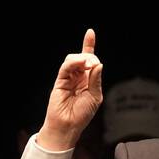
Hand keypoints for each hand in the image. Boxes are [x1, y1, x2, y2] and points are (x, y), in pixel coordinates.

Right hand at [39, 28, 103, 150]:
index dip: (89, 45)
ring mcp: (68, 78)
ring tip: (88, 65)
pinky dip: (74, 63)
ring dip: (83, 59)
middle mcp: (78, 77)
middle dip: (91, 57)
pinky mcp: (60, 80)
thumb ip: (96, 80)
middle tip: (94, 65)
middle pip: (83, 57)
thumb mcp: (95, 97)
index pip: (89, 60)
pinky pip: (66, 67)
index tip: (90, 33)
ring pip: (73, 59)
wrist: (68, 126)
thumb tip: (98, 64)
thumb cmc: (82, 115)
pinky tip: (82, 64)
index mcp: (88, 80)